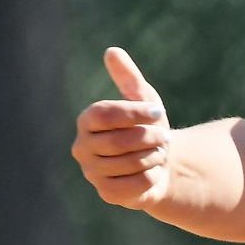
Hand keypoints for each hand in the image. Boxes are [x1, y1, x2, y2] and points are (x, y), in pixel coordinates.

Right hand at [71, 47, 172, 209]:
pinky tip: (151, 172)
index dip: (136, 113)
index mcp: (87, 120)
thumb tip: (112, 51)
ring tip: (155, 154)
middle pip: (121, 140)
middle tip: (162, 137)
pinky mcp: (107, 193)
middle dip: (151, 137)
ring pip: (133, 162)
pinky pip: (138, 183)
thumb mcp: (145, 100)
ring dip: (155, 156)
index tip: (159, 112)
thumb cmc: (149, 128)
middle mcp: (82, 147)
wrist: (162, 165)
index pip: (106, 114)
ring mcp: (92, 172)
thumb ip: (129, 78)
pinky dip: (153, 176)